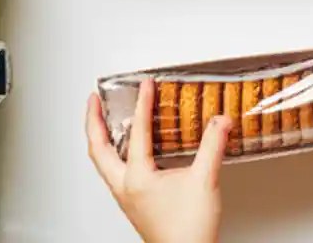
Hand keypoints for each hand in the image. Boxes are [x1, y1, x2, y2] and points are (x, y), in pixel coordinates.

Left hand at [86, 78, 232, 242]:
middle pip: (98, 148)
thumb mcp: (204, 181)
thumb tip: (219, 122)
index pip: (137, 132)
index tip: (144, 85)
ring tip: (102, 121)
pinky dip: (112, 155)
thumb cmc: (189, 231)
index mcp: (137, 178)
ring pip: (102, 162)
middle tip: (93, 100)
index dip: (141, 104)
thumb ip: (212, 147)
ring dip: (100, 138)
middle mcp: (125, 187)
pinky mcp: (133, 204)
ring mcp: (126, 197)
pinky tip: (125, 153)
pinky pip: (113, 173)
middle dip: (93, 121)